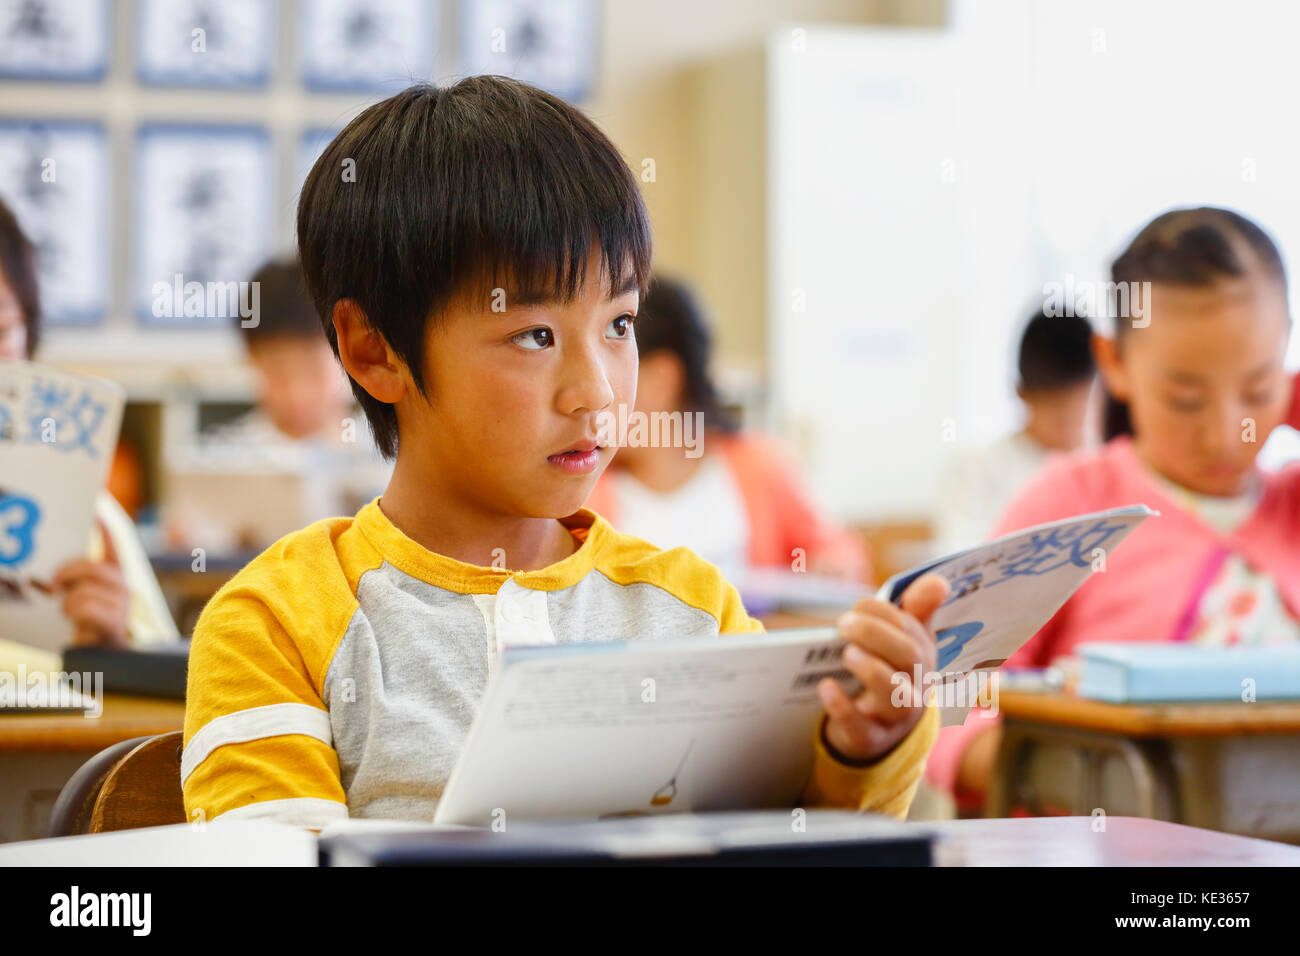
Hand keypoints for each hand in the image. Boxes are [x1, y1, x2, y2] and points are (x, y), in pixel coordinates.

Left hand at [52, 518, 130, 647]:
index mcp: (115, 574)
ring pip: (84, 591)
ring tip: (67, 609)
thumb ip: (73, 580)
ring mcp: (122, 604)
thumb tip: (46, 580)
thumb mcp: (81, 594)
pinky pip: (85, 609)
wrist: (100, 651)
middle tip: (53, 586)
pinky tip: (75, 619)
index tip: (97, 513)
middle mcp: (123, 585)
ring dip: (67, 602)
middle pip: (91, 569)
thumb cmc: (86, 620)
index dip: (106, 531)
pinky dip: (73, 613)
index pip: (112, 547)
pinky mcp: (115, 622)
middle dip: (66, 575)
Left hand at [817, 573, 948, 763]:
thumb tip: (939, 581)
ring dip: (871, 669)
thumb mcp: (902, 641)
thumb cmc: (888, 672)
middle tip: (844, 623)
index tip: (858, 606)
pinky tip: (826, 686)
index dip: (884, 614)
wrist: (875, 731)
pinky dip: (842, 706)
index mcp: (923, 656)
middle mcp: (916, 686)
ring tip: (847, 653)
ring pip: (896, 695)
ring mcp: (895, 716)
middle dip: (876, 634)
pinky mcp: (870, 739)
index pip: (912, 631)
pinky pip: (861, 727)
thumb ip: (916, 609)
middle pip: (908, 656)